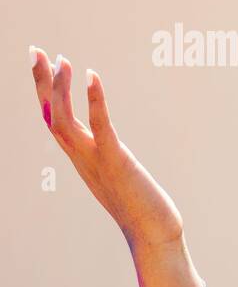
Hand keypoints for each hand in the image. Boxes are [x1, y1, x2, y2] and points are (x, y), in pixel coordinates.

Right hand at [31, 46, 185, 251]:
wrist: (154, 236)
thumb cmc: (144, 210)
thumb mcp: (120, 179)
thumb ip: (112, 164)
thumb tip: (115, 157)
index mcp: (82, 159)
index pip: (54, 120)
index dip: (46, 93)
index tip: (43, 64)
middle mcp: (82, 158)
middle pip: (51, 115)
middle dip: (43, 83)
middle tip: (36, 50)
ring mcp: (96, 160)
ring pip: (65, 120)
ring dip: (62, 88)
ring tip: (61, 59)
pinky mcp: (116, 162)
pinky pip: (101, 127)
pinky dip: (95, 101)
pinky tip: (92, 77)